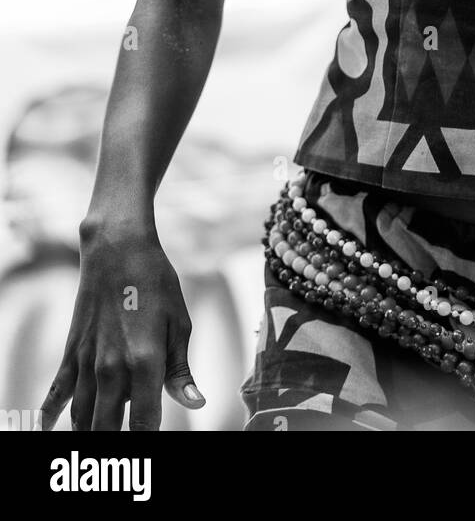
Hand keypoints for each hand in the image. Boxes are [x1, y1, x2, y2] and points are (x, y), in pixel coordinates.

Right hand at [37, 222, 205, 431]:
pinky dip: (50, 416)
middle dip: (114, 446)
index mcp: (145, 363)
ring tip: (95, 448)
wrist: (118, 249)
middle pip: (108, 428)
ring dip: (88, 435)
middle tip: (119, 457)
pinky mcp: (71, 352)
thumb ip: (181, 370)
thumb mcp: (180, 323)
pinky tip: (47, 432)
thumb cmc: (157, 283)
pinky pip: (56, 393)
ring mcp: (87, 362)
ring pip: (82, 418)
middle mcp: (112, 368)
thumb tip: (195, 403)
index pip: (145, 424)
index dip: (148, 441)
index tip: (149, 452)